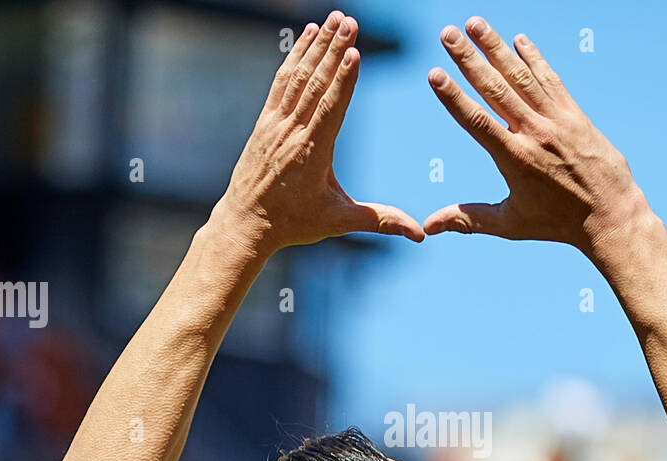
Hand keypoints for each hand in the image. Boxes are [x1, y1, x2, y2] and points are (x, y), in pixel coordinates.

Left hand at [216, 11, 422, 253]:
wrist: (246, 222)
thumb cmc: (294, 223)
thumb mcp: (339, 222)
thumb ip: (380, 221)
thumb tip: (419, 234)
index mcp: (312, 153)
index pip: (330, 109)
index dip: (342, 80)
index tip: (353, 51)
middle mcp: (291, 132)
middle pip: (315, 83)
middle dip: (333, 50)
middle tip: (349, 21)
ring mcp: (275, 123)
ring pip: (298, 76)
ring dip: (316, 45)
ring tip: (334, 19)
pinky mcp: (265, 120)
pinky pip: (282, 81)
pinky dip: (295, 56)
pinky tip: (306, 35)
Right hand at [424, 17, 653, 257]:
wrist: (611, 216)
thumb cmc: (556, 224)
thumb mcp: (510, 224)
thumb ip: (468, 219)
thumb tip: (428, 226)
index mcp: (515, 159)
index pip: (477, 121)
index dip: (454, 96)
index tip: (434, 73)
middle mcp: (535, 134)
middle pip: (496, 89)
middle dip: (469, 58)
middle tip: (447, 32)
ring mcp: (557, 121)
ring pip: (523, 77)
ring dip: (497, 48)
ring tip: (476, 23)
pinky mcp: (575, 116)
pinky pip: (552, 81)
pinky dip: (535, 59)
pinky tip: (519, 40)